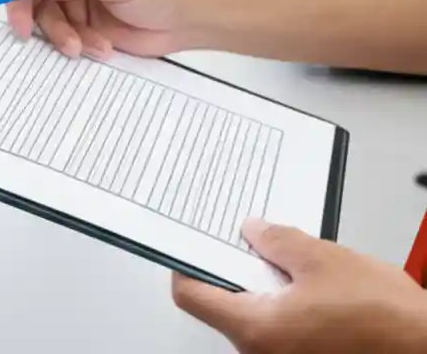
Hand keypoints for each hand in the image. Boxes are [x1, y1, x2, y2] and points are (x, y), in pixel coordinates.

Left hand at [173, 219, 426, 352]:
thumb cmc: (386, 320)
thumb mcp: (324, 260)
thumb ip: (279, 241)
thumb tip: (253, 230)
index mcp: (255, 328)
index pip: (191, 296)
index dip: (187, 265)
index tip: (193, 245)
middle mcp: (260, 353)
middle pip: (223, 305)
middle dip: (236, 270)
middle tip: (250, 242)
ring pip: (255, 317)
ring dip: (265, 288)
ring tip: (290, 262)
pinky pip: (279, 331)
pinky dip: (285, 306)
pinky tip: (310, 287)